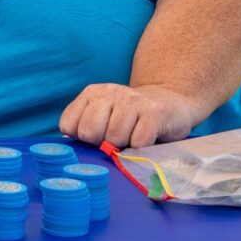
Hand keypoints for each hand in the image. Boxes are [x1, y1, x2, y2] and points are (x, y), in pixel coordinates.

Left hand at [58, 83, 200, 149]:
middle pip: (89, 132)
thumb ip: (84, 127)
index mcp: (92, 93)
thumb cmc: (132, 118)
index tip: (97, 137)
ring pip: (114, 138)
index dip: (81, 139)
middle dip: (101, 144)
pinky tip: (147, 137)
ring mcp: (132, 100)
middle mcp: (110, 92)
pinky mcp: (154, 112)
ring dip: (124, 146)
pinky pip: (137, 143)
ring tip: (133, 135)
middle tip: (116, 138)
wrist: (172, 103)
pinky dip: (141, 148)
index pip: (68, 125)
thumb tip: (69, 146)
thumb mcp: (104, 115)